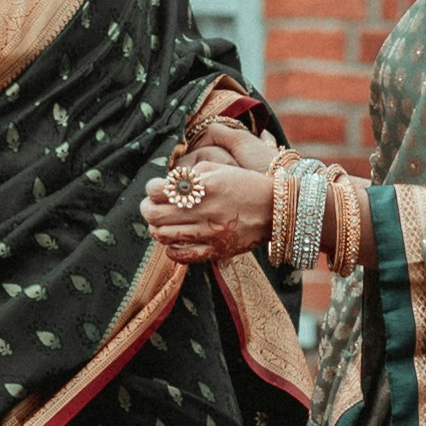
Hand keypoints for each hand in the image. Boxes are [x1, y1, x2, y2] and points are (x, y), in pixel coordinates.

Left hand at [137, 153, 287, 265]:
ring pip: (163, 237)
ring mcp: (210, 234)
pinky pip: (182, 256)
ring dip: (156, 228)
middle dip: (147, 209)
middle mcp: (205, 211)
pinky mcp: (216, 251)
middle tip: (150, 206)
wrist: (277, 209)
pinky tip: (174, 241)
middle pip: (155, 215)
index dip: (151, 189)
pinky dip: (171, 249)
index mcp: (205, 187)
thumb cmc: (246, 185)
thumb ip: (191, 175)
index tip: (155, 188)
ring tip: (161, 223)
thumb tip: (167, 184)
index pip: (160, 191)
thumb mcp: (219, 169)